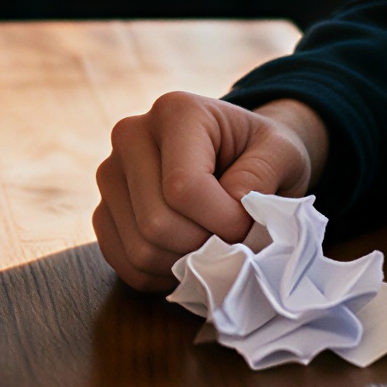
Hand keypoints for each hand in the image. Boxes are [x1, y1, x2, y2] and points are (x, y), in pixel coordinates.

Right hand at [93, 93, 328, 291]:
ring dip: (185, 264)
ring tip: (210, 245)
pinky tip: (186, 257)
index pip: (183, 188)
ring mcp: (109, 175)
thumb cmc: (261, 154)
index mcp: (175, 111)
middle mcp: (130, 136)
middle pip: (156, 223)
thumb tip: (231, 207)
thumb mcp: (283, 153)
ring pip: (140, 249)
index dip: (223, 221)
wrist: (238, 157)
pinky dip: (161, 275)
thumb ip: (262, 175)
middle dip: (204, 246)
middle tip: (231, 239)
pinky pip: (125, 265)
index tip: (250, 223)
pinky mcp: (103, 211)